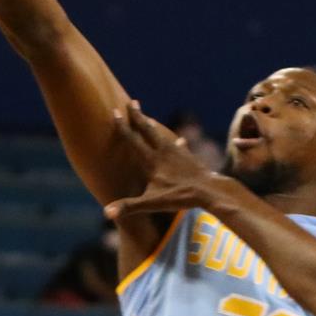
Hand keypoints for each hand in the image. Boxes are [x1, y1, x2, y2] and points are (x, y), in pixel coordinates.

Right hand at [102, 101, 226, 222]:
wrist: (209, 191)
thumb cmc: (179, 197)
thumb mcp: (152, 203)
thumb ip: (129, 207)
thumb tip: (107, 213)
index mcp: (151, 160)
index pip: (133, 140)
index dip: (123, 126)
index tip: (115, 112)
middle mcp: (164, 152)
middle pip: (148, 130)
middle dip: (139, 116)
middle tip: (132, 102)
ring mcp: (178, 153)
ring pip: (163, 136)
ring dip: (155, 127)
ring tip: (150, 120)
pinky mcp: (190, 158)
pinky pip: (181, 147)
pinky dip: (178, 144)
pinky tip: (180, 142)